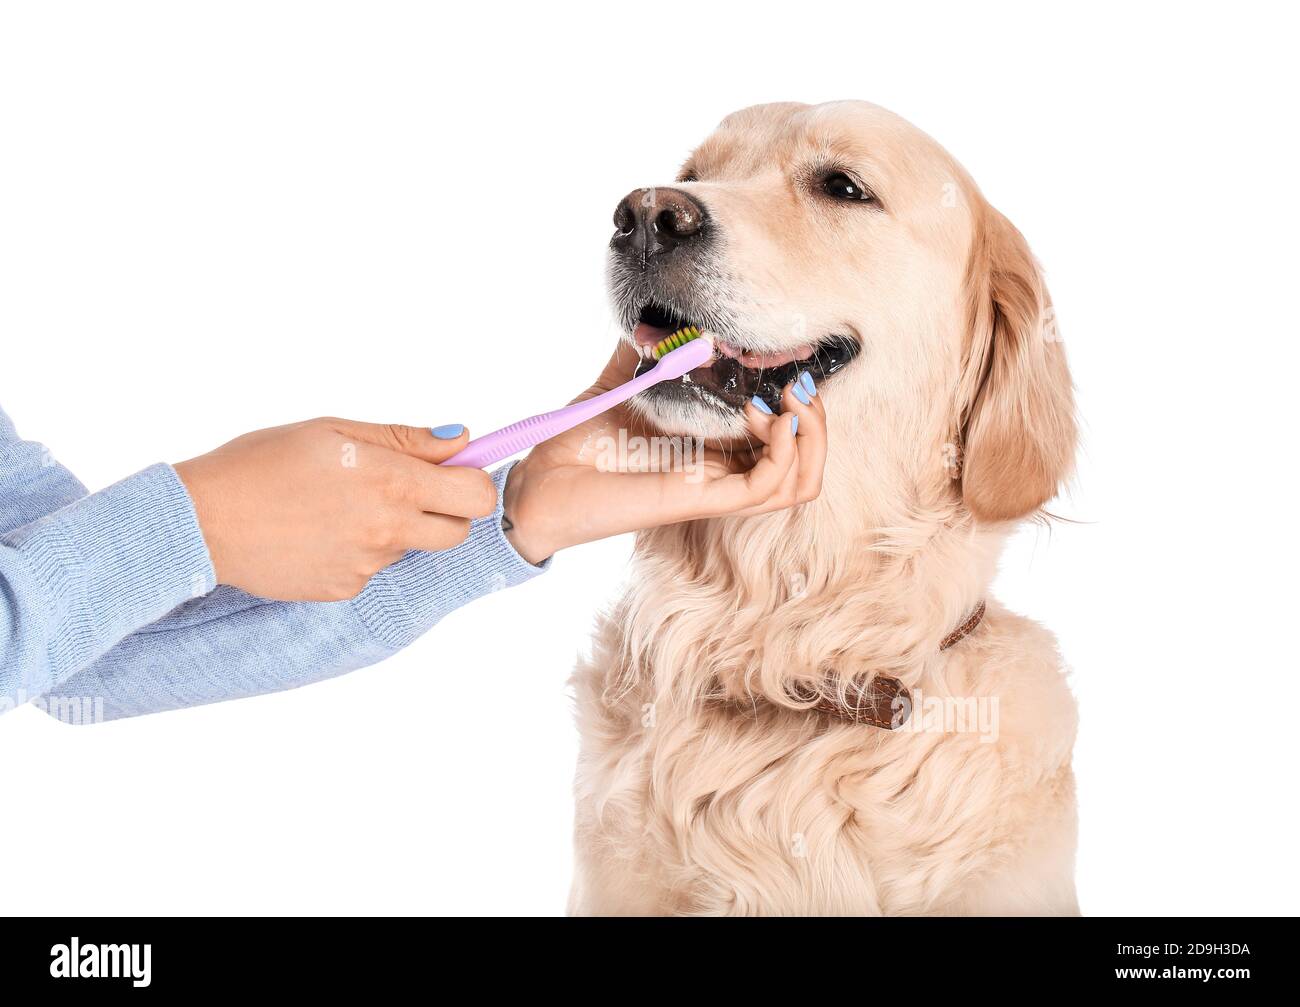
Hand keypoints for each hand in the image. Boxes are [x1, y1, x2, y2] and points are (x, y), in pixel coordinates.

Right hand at [175, 418, 494, 600]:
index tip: (450, 471)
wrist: (202, 521)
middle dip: (444, 510)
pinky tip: (321, 531)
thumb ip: (405, 439)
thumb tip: (461, 441)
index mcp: (391, 482)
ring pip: (409, 547)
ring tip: (342, 505)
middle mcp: (386, 528)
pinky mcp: (344, 589)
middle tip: (404, 488)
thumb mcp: (334, 431)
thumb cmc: (262, 462)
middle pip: (456, 530)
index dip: (469, 480)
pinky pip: (372, 568)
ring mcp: (366, 565)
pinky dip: (359, 551)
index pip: (475, 495)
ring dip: (395, 527)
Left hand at [502, 342, 827, 563]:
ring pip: (799, 483)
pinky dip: (783, 453)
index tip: (795, 363)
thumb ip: (646, 354)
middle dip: (817, 421)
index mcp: (711, 450)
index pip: (780, 437)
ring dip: (810, 438)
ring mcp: (714, 489)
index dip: (801, 404)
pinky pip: (767, 488)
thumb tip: (656, 317)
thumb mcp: (621, 384)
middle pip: (804, 466)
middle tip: (800, 385)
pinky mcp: (701, 498)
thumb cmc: (579, 443)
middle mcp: (721, 472)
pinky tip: (768, 418)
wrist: (540, 479)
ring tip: (791, 401)